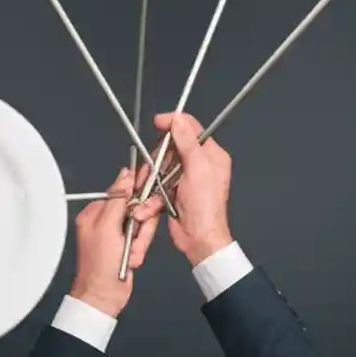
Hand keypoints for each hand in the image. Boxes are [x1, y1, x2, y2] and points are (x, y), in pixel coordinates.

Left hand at [69, 167, 159, 316]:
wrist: (104, 295)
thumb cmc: (99, 264)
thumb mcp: (107, 226)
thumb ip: (118, 198)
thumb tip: (124, 175)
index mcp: (96, 212)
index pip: (122, 192)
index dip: (137, 191)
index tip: (150, 182)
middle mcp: (107, 221)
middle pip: (137, 208)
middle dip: (139, 224)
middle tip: (132, 234)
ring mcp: (119, 234)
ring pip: (143, 225)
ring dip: (139, 240)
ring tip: (129, 253)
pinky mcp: (128, 247)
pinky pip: (143, 240)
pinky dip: (139, 250)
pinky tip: (130, 260)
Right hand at [133, 113, 232, 266]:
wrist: (199, 239)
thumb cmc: (204, 204)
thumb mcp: (197, 168)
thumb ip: (186, 141)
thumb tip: (177, 117)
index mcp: (211, 154)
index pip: (191, 129)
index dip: (174, 123)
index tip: (157, 122)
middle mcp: (199, 163)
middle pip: (170, 148)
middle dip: (156, 160)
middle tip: (149, 170)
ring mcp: (184, 179)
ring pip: (159, 168)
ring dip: (150, 181)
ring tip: (144, 191)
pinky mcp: (173, 192)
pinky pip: (157, 186)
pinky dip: (150, 196)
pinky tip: (147, 206)